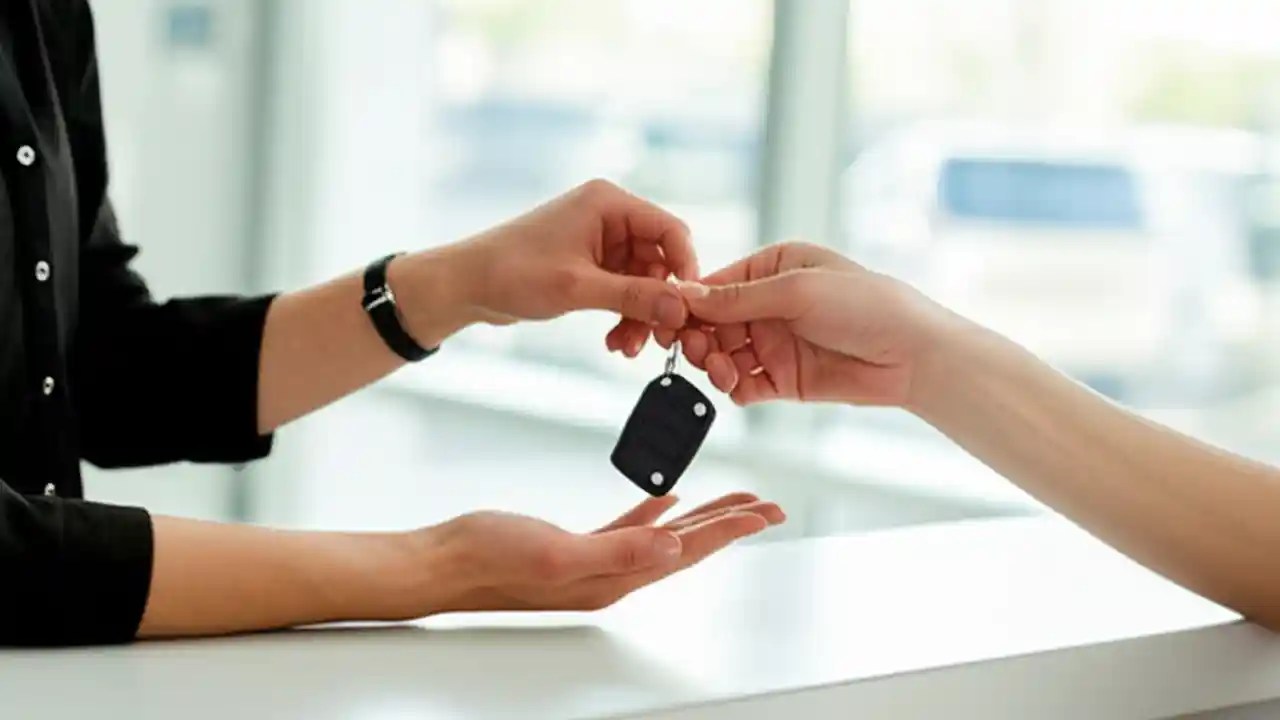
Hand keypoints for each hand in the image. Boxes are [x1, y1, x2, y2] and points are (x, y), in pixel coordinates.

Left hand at [394, 180, 697, 356]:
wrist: (464, 285)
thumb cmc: (511, 272)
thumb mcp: (578, 287)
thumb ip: (633, 297)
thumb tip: (680, 309)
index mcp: (607, 202)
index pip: (670, 230)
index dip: (685, 269)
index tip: (688, 308)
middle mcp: (607, 216)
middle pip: (659, 260)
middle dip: (658, 302)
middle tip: (656, 340)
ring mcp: (598, 241)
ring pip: (643, 281)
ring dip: (640, 315)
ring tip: (626, 348)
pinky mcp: (588, 264)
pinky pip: (623, 290)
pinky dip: (623, 315)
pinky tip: (614, 341)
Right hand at [397, 493, 783, 616]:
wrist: (441, 562)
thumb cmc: (489, 558)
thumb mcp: (556, 552)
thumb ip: (617, 551)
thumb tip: (674, 549)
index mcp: (614, 579)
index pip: (687, 552)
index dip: (728, 531)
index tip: (764, 512)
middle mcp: (612, 575)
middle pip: (687, 546)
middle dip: (729, 525)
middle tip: (768, 506)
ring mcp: (594, 562)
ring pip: (665, 536)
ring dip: (700, 518)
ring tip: (734, 502)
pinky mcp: (574, 545)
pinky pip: (629, 528)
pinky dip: (653, 514)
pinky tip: (666, 501)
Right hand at [661, 242, 954, 406]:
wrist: (912, 355)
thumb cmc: (866, 305)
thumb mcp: (797, 290)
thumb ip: (739, 297)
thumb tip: (688, 295)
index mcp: (773, 268)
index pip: (716, 285)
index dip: (690, 304)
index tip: (671, 321)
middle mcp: (770, 305)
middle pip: (713, 324)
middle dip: (699, 338)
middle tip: (698, 351)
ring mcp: (776, 343)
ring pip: (724, 356)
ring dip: (714, 365)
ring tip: (722, 373)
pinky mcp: (785, 379)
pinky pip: (745, 385)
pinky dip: (734, 388)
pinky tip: (737, 387)